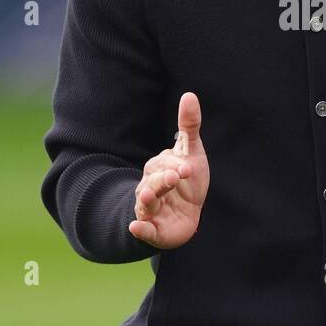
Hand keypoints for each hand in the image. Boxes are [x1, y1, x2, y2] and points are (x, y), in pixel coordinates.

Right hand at [128, 91, 209, 249]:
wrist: (185, 216)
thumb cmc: (186, 182)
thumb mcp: (190, 153)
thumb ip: (188, 126)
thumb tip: (189, 94)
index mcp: (158, 169)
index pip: (163, 164)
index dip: (175, 165)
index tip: (189, 167)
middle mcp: (150, 188)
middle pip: (152, 182)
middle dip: (163, 179)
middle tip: (176, 177)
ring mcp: (150, 209)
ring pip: (145, 202)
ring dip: (146, 198)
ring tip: (146, 195)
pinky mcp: (154, 231)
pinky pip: (144, 230)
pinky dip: (139, 230)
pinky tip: (134, 227)